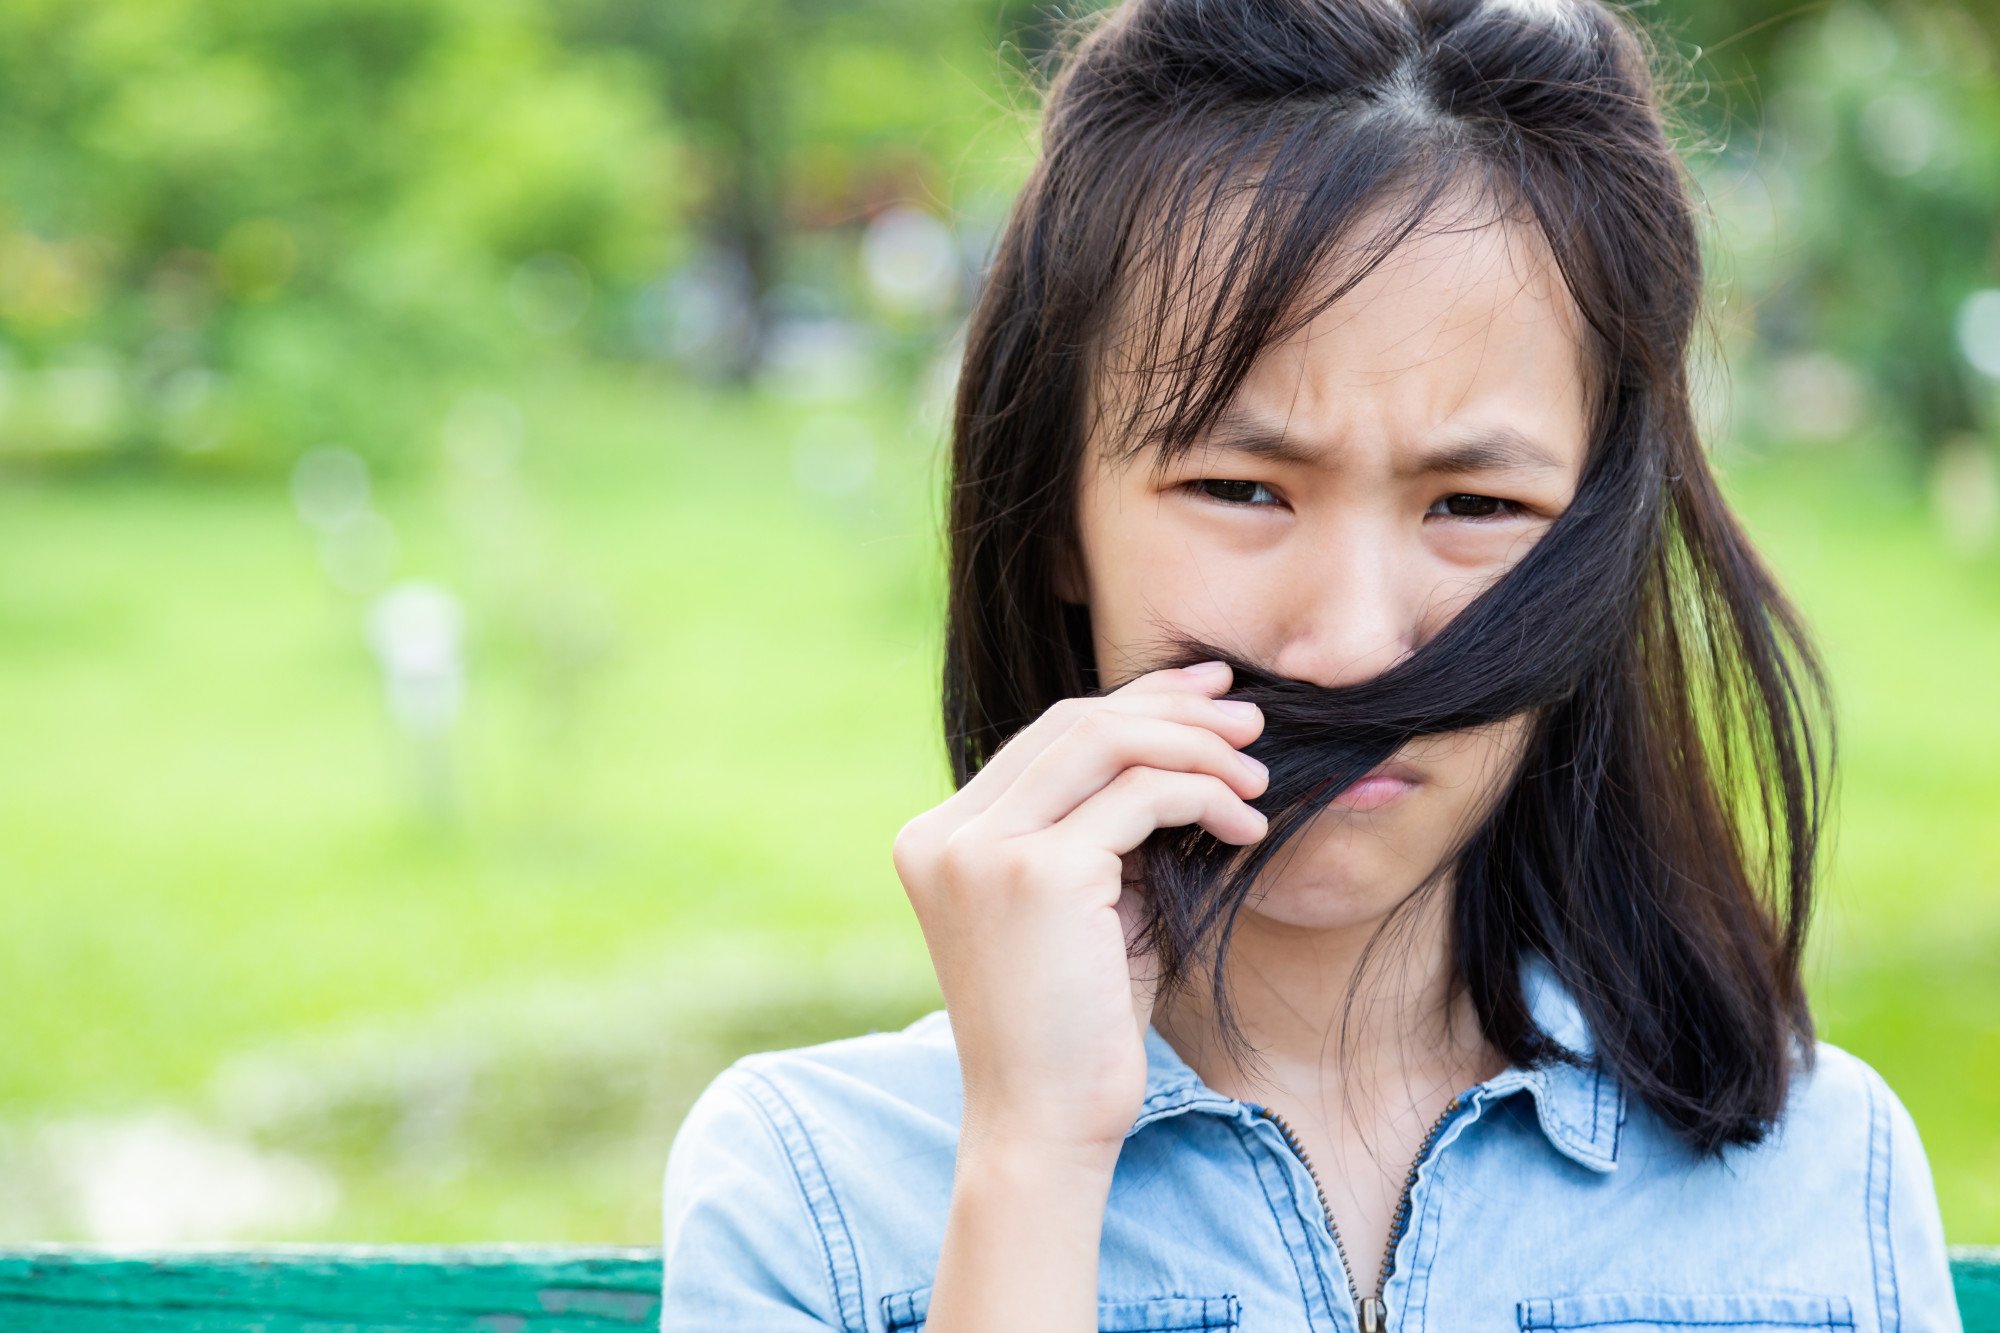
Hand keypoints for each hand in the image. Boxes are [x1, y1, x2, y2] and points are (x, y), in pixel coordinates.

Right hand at [891, 661, 1267, 1163]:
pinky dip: (1203, 796)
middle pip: (1073, 722)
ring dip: (1197, 747)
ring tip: (1257, 773)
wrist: (1044, 1126)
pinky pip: (1141, 796)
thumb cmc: (1074, 1027)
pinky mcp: (1035, 873)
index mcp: (940, 836)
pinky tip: (1244, 825)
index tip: (1203, 696)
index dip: (1133, 703)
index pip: (1045, 735)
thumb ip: (1102, 826)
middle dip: (1172, 709)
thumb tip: (1183, 740)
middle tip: (1250, 719)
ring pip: (1106, 742)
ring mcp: (982, 849)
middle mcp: (947, 833)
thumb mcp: (1081, 906)